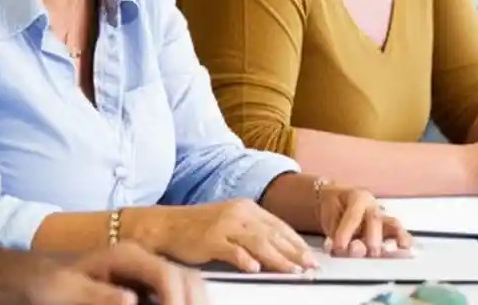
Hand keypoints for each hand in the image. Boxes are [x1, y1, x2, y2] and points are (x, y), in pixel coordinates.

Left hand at [29, 242, 207, 304]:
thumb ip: (97, 296)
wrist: (37, 278)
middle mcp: (143, 260)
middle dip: (194, 302)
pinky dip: (183, 303)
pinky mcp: (145, 287)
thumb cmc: (49, 283)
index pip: (167, 274)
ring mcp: (147, 273)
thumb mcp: (66, 291)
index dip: (176, 301)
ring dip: (193, 303)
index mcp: (126, 255)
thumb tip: (131, 301)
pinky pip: (174, 295)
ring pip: (187, 285)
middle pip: (187, 278)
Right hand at [134, 199, 317, 273]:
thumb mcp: (231, 223)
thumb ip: (253, 233)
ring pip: (258, 242)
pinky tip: (255, 268)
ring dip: (278, 258)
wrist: (166, 226)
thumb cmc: (197, 228)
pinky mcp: (210, 239)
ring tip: (293, 271)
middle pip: (273, 234)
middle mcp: (238, 213)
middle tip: (310, 266)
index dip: (297, 242)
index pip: (278, 226)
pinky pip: (231, 250)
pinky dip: (244, 259)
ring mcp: (224, 225)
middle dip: (294, 252)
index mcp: (246, 207)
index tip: (311, 256)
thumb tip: (279, 249)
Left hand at [315, 184, 412, 257]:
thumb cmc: (334, 207)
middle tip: (363, 251)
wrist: (336, 202)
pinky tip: (406, 249)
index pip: (354, 215)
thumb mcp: (329, 216)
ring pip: (391, 225)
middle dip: (370, 237)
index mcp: (357, 197)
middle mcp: (373, 205)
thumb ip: (337, 232)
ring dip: (391, 240)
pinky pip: (398, 233)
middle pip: (375, 219)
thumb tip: (341, 248)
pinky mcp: (388, 229)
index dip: (346, 231)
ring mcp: (382, 216)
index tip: (339, 246)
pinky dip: (403, 240)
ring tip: (389, 251)